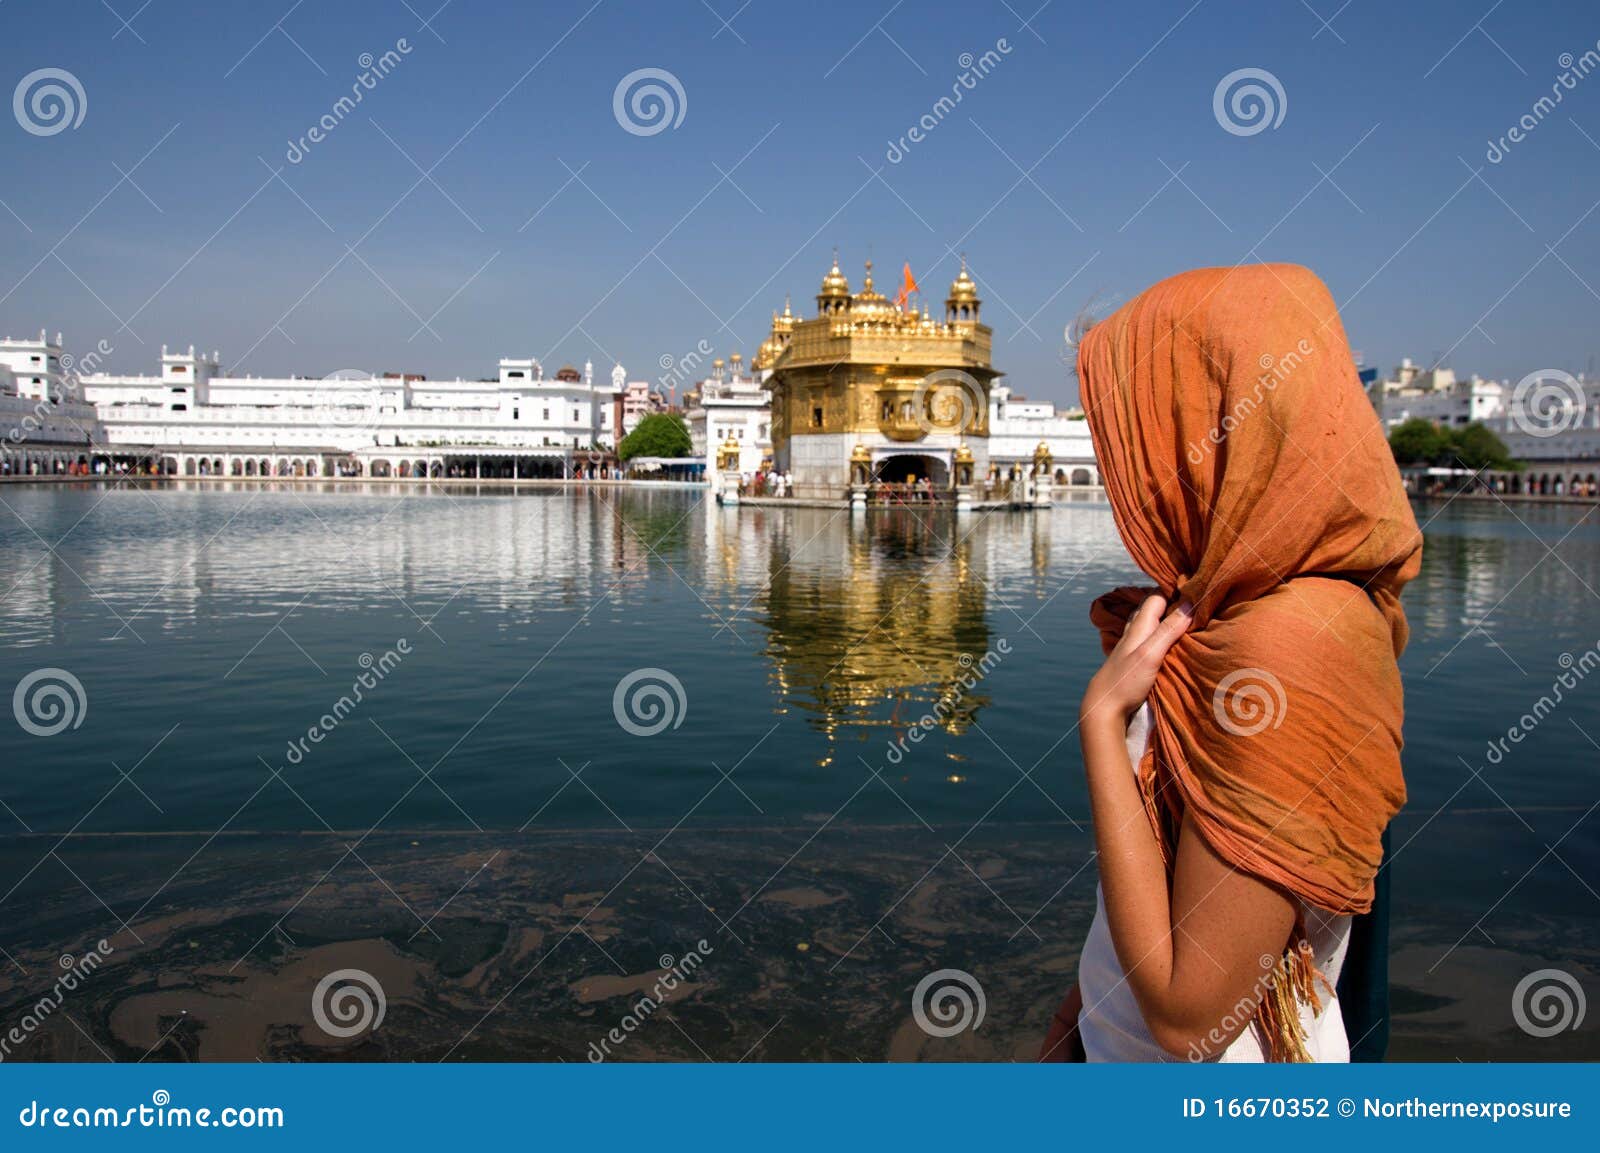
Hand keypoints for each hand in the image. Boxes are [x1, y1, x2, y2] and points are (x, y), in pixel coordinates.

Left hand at [1079, 594, 1192, 729]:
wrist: (1104, 707)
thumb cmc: (1125, 681)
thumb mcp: (1150, 655)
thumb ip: (1167, 630)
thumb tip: (1189, 604)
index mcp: (1138, 626)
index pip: (1156, 596)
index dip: (1173, 589)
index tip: (1195, 587)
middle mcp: (1134, 632)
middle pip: (1152, 608)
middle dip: (1170, 601)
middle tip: (1194, 599)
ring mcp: (1133, 646)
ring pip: (1150, 623)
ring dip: (1165, 617)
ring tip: (1185, 616)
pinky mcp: (1134, 660)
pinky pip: (1150, 639)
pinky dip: (1161, 634)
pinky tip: (1169, 639)